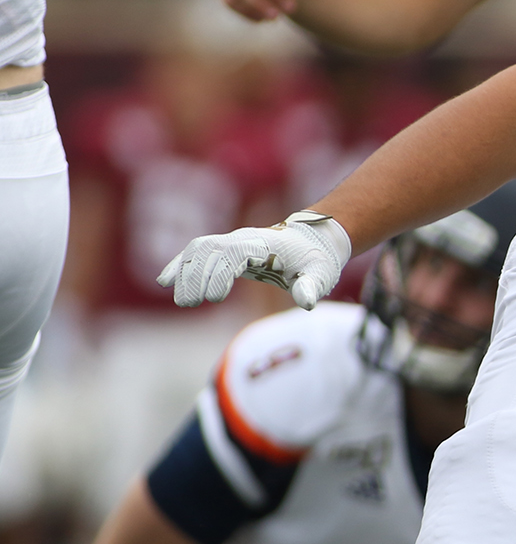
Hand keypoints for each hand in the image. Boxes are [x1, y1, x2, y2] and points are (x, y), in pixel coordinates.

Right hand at [157, 211, 351, 309]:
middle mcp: (245, 239)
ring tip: (182, 301)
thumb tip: (307, 302)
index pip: (234, 253)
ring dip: (185, 272)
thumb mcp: (321, 275)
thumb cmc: (318, 261)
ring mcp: (234, 241)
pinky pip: (198, 252)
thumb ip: (312, 287)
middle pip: (210, 250)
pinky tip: (165, 281)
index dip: (220, 273)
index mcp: (265, 245)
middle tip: (190, 304)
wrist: (316, 240)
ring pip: (199, 249)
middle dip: (196, 276)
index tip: (216, 298)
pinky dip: (181, 264)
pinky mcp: (228, 249)